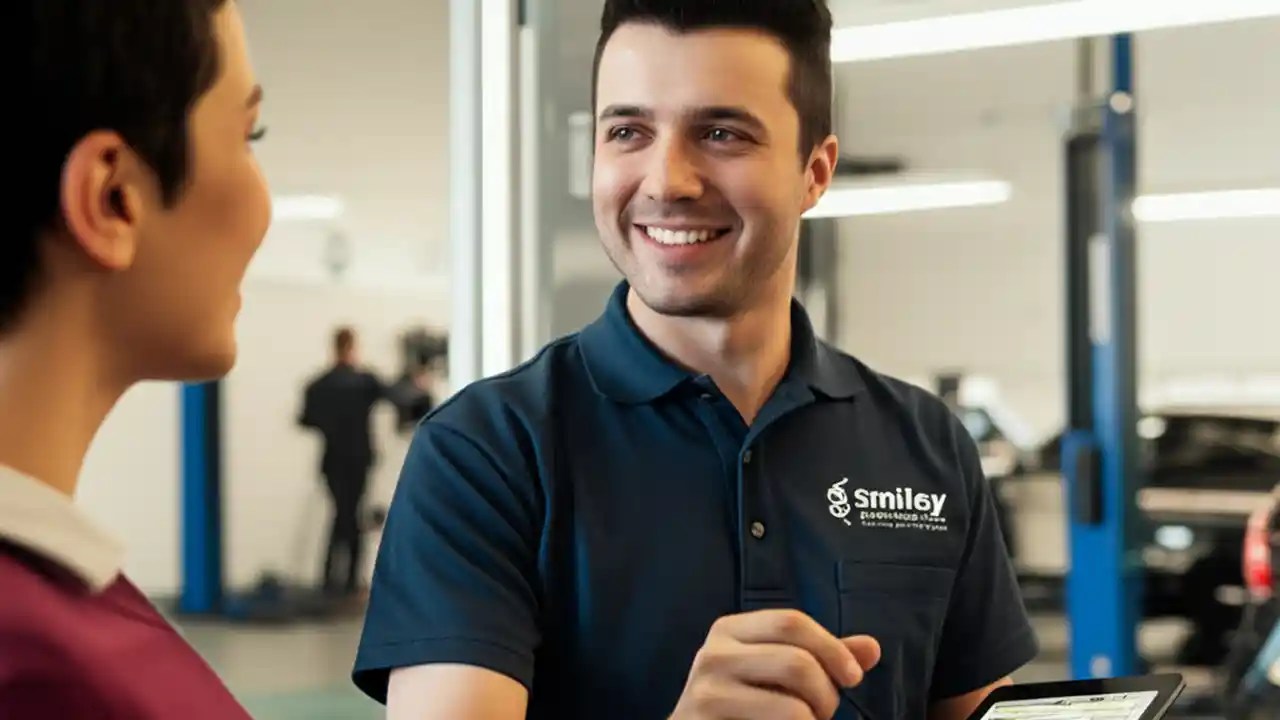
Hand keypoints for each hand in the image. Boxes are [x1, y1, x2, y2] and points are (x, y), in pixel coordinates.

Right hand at [669, 609, 880, 719]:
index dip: (832, 647)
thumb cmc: (744, 705)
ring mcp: (706, 696)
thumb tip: (872, 648)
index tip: (853, 677)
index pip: (791, 621)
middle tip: (824, 714)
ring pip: (794, 710)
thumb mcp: (777, 672)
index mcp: (728, 630)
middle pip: (797, 663)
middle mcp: (712, 655)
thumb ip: (820, 658)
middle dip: (827, 695)